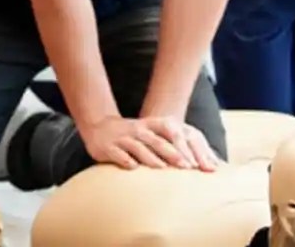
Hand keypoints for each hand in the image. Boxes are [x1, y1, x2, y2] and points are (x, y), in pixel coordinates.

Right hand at [79, 116, 217, 170]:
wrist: (99, 126)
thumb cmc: (133, 135)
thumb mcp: (150, 133)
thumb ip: (169, 144)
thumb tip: (195, 162)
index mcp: (151, 125)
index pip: (170, 132)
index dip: (183, 146)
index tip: (195, 162)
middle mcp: (138, 130)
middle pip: (157, 141)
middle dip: (172, 153)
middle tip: (186, 167)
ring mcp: (122, 138)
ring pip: (139, 147)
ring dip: (151, 157)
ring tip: (163, 168)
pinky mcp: (108, 147)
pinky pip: (118, 154)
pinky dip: (126, 160)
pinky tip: (133, 168)